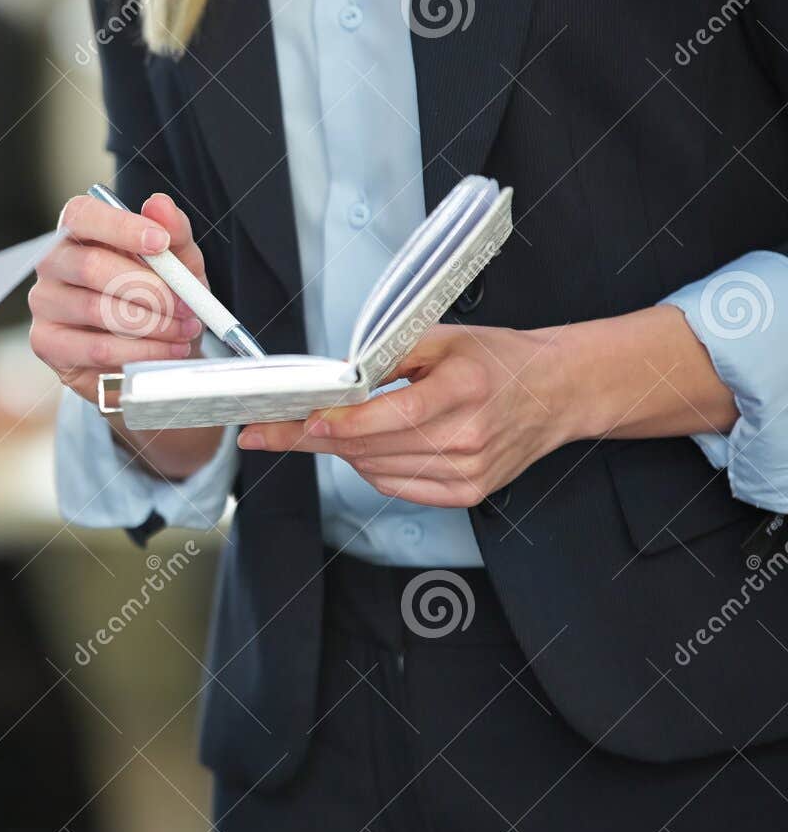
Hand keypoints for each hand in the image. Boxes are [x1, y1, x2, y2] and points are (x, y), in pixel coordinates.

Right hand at [29, 191, 223, 477]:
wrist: (155, 354)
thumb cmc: (160, 299)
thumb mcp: (180, 263)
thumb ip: (174, 232)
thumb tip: (159, 205)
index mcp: (79, 231)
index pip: (82, 215)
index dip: (120, 227)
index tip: (160, 242)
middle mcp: (53, 262)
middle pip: (89, 266)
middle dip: (148, 288)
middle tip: (185, 305)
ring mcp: (45, 303)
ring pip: (95, 310)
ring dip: (151, 324)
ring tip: (182, 331)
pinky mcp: (47, 343)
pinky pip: (96, 348)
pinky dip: (139, 351)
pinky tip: (165, 352)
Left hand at [238, 325, 574, 507]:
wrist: (556, 391)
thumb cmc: (498, 361)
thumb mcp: (442, 338)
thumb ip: (386, 354)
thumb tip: (336, 378)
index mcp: (465, 388)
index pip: (391, 414)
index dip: (342, 422)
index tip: (302, 421)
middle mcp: (469, 435)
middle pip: (373, 447)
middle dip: (319, 437)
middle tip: (276, 427)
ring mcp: (469, 471)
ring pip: (376, 470)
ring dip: (344, 451)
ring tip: (334, 428)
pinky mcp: (468, 493)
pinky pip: (397, 487)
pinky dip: (372, 468)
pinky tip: (371, 448)